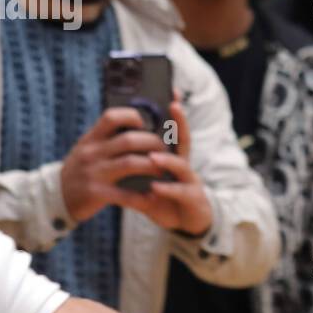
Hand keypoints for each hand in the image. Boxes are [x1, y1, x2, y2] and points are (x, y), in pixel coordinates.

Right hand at [60, 96, 212, 235]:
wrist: (56, 197)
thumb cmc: (81, 170)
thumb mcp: (87, 149)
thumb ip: (107, 138)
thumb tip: (138, 123)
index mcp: (91, 139)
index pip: (112, 117)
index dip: (132, 116)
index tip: (145, 123)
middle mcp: (92, 153)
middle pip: (129, 140)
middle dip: (153, 143)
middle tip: (167, 149)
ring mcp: (94, 173)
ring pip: (131, 163)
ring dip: (153, 165)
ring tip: (165, 170)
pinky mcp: (97, 194)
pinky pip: (125, 194)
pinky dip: (142, 196)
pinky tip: (153, 196)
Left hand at [122, 95, 213, 236]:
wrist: (186, 221)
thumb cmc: (166, 196)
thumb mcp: (151, 177)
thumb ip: (139, 162)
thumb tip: (119, 140)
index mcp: (172, 156)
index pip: (173, 130)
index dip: (173, 112)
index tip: (171, 91)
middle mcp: (183, 165)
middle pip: (184, 140)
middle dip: (180, 123)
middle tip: (174, 106)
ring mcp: (190, 181)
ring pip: (181, 166)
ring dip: (167, 160)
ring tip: (153, 156)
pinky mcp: (192, 199)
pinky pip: (180, 193)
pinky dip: (168, 189)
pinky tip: (156, 187)